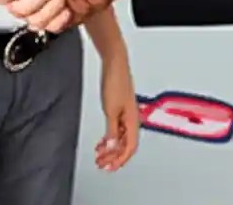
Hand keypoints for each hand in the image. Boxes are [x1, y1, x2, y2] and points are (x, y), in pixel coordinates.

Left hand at [95, 53, 139, 170]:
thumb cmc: (115, 82)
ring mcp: (126, 114)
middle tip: (101, 164)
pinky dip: (110, 138)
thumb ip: (112, 130)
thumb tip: (112, 147)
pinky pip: (117, 129)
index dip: (120, 160)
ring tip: (99, 155)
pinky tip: (102, 141)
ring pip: (121, 138)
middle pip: (126, 145)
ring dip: (111, 148)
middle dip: (114, 157)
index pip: (130, 147)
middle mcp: (132, 119)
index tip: (109, 167)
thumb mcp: (111, 110)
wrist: (115, 64)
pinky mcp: (120, 108)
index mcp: (133, 121)